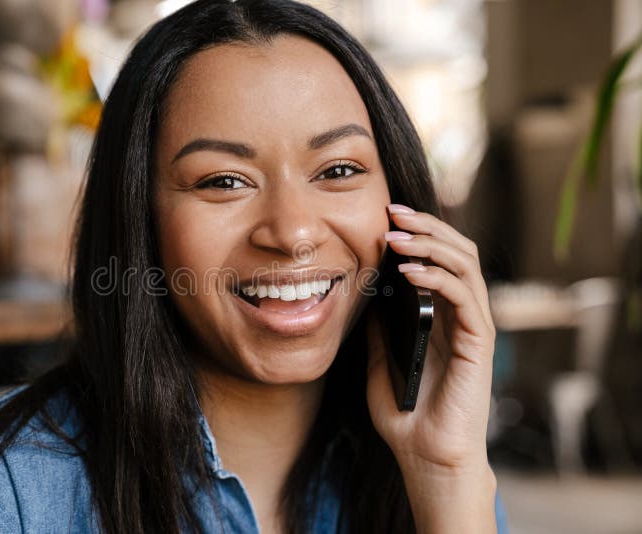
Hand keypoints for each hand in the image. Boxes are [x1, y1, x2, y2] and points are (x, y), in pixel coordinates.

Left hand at [365, 203, 496, 531]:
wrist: (426, 458)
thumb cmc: (406, 418)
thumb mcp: (380, 365)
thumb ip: (379, 332)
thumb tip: (366, 298)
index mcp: (441, 319)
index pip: (440, 261)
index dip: (419, 236)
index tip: (385, 219)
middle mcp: (461, 318)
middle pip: (457, 253)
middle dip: (427, 227)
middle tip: (393, 211)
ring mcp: (473, 329)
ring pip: (466, 266)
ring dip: (432, 244)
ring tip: (398, 235)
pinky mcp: (478, 345)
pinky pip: (465, 298)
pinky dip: (439, 278)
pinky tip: (409, 273)